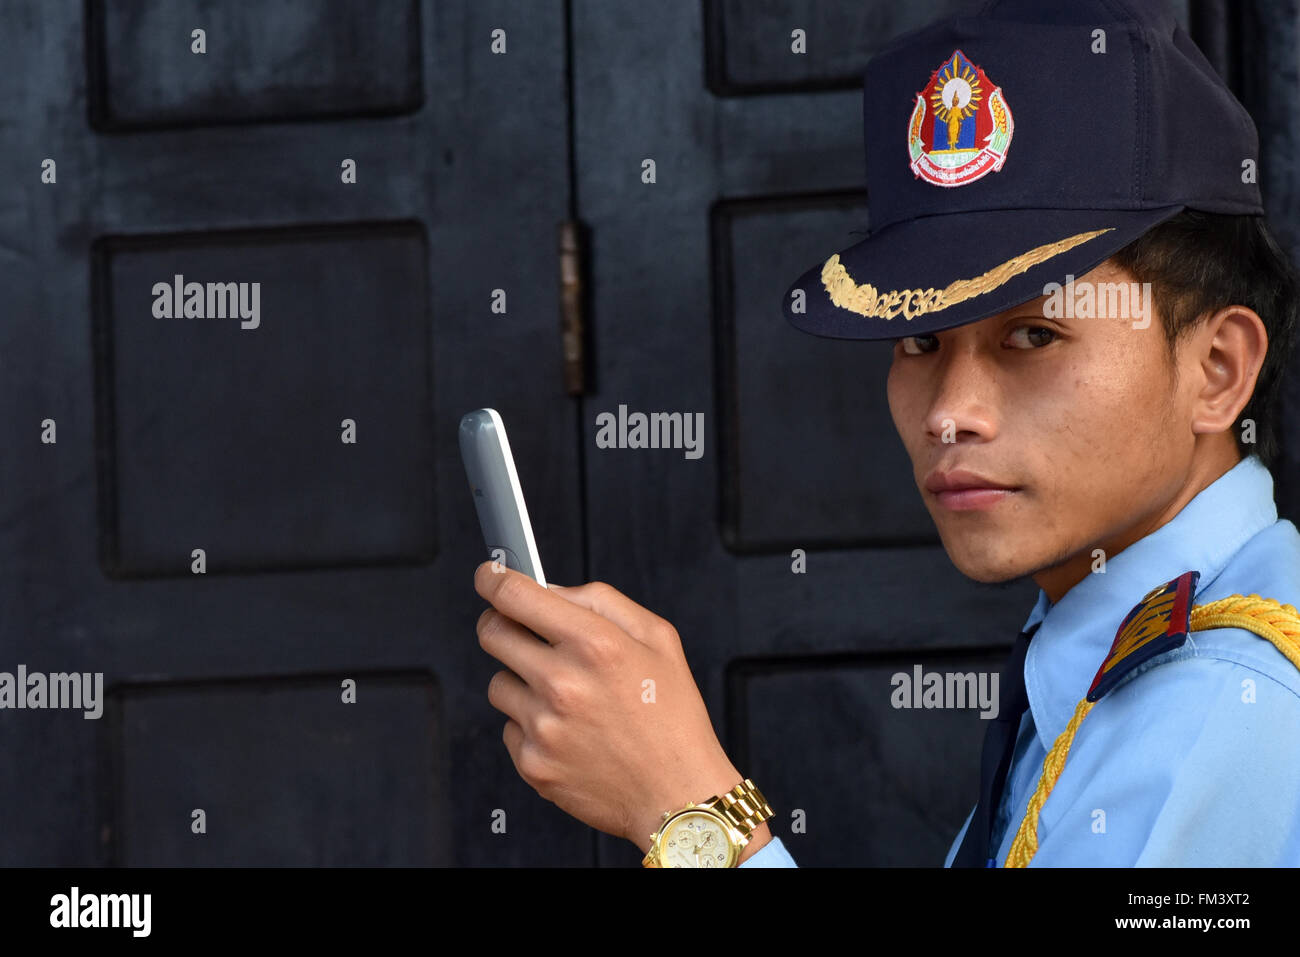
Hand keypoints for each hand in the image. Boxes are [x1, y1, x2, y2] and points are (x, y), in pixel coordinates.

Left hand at [473, 561, 743, 852]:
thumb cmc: (672, 718)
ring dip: (521, 681)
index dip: (493, 580)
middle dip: (501, 625)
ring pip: (498, 683)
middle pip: (492, 633)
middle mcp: (563, 683)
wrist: (676, 794)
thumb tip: (552, 591)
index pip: (515, 596)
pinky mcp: (532, 763)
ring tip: (566, 697)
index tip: (488, 577)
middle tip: (523, 633)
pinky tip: (568, 731)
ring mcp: (543, 726)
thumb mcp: (658, 638)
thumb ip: (602, 602)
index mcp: (595, 645)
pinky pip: (509, 727)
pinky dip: (530, 724)